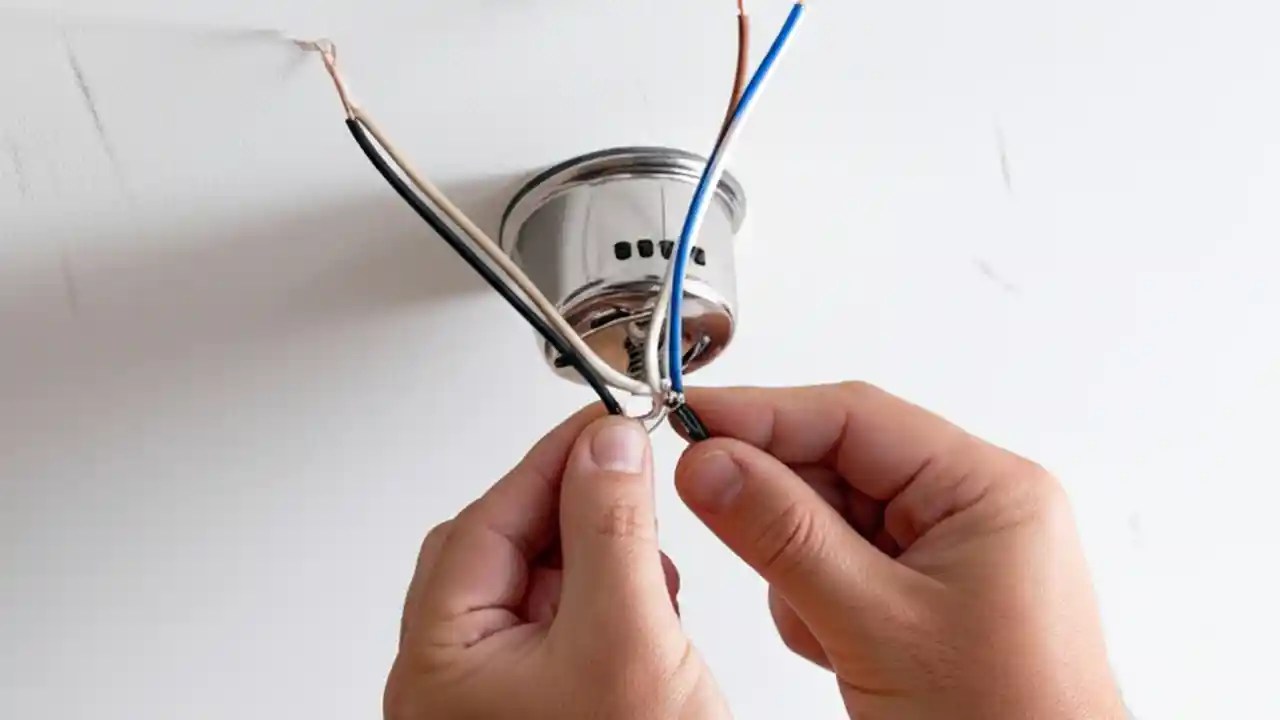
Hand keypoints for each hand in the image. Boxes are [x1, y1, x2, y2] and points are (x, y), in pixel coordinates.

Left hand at [385, 412, 728, 719]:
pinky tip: (646, 609)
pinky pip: (561, 626)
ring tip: (648, 568)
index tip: (608, 424)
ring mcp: (497, 698)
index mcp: (443, 661)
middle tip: (630, 482)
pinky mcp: (543, 708)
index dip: (554, 460)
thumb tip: (605, 446)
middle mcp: (456, 680)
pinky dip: (605, 599)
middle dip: (574, 512)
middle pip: (501, 547)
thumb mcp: (624, 641)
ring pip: (533, 584)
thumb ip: (611, 531)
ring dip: (595, 556)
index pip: (489, 519)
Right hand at [675, 383, 1125, 719]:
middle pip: (840, 463)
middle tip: (717, 520)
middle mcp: (974, 508)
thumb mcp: (874, 626)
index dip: (762, 414)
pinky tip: (839, 646)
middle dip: (782, 509)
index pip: (854, 418)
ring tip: (824, 631)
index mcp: (987, 489)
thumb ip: (783, 536)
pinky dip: (821, 600)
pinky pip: (848, 563)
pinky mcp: (930, 591)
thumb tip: (710, 462)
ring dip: (801, 568)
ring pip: (834, 519)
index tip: (689, 419)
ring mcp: (953, 551)